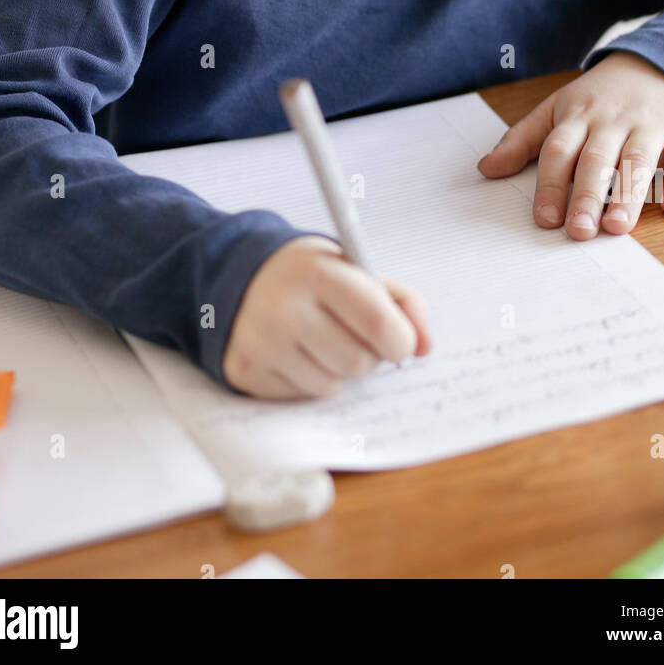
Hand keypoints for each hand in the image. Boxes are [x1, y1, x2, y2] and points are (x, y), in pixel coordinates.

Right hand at [222, 235, 431, 398]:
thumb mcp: (355, 268)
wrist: (239, 275)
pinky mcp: (247, 371)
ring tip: (320, 339)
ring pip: (332, 385)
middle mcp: (286, 308)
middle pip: (360, 363)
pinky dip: (308, 379)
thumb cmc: (311, 275)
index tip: (399, 340)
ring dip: (337, 369)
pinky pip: (303, 396)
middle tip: (350, 332)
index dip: (401, 341)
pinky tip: (295, 352)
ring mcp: (263, 343)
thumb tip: (424, 347)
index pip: (380, 324)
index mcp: (319, 272)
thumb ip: (401, 301)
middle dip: (367, 353)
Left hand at [476, 51, 663, 239]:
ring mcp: (650, 123)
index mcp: (577, 117)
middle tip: (579, 231)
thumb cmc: (601, 98)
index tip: (545, 219)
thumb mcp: (557, 110)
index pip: (559, 151)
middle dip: (586, 195)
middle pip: (596, 159)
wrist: (658, 63)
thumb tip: (485, 169)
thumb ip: (522, 140)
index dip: (551, 185)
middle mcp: (612, 120)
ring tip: (616, 227)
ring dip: (628, 194)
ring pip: (638, 160)